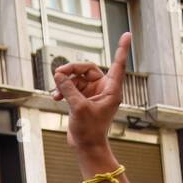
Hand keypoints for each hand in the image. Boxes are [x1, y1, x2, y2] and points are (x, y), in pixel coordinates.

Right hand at [52, 32, 129, 150]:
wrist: (86, 147)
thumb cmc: (90, 131)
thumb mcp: (78, 107)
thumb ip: (68, 89)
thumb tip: (59, 74)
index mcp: (112, 90)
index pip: (118, 64)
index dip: (122, 49)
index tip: (127, 34)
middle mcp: (104, 89)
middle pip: (88, 69)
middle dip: (72, 70)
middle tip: (58, 73)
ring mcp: (93, 94)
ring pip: (77, 78)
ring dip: (65, 83)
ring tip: (55, 91)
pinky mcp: (83, 100)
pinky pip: (72, 87)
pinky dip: (63, 90)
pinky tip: (55, 96)